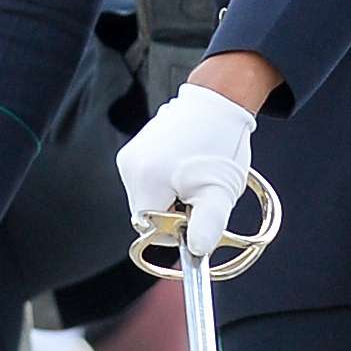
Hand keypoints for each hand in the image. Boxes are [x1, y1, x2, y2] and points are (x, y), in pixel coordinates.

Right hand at [116, 81, 261, 239]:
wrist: (219, 99)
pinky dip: (166, 179)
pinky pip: (148, 179)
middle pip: (148, 213)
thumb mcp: (220, 190)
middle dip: (174, 210)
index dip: (177, 227)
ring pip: (148, 196)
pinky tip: (184, 162)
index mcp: (146, 179)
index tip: (198, 208)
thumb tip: (197, 252)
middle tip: (200, 188)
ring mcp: (130, 155)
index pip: (151, 228)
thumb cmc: (220, 143)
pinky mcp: (135, 147)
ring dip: (171, 194)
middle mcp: (130, 166)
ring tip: (193, 171)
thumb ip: (207, 224)